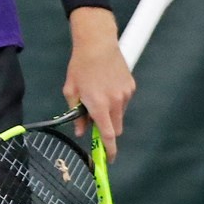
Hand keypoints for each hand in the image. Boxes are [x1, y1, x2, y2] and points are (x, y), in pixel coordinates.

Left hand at [62, 8, 134, 158]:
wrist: (98, 43)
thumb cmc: (80, 67)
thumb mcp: (71, 91)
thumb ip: (76, 114)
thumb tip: (82, 131)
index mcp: (99, 105)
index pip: (108, 135)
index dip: (109, 150)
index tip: (107, 160)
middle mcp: (116, 102)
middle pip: (116, 129)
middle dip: (107, 132)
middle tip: (95, 123)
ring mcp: (126, 94)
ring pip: (120, 115)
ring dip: (111, 114)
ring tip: (98, 95)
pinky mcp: (131, 86)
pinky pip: (124, 101)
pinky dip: (116, 101)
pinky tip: (106, 86)